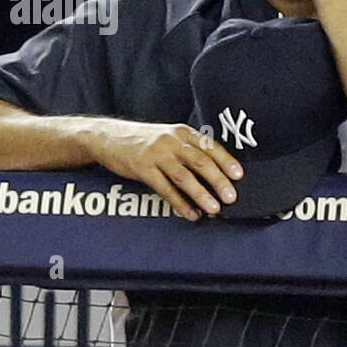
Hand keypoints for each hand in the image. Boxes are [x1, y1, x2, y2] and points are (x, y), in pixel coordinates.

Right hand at [88, 119, 242, 221]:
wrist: (107, 137)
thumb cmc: (145, 140)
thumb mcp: (170, 137)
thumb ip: (190, 150)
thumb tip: (217, 173)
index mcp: (183, 133)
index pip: (210, 147)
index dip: (226, 161)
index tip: (239, 175)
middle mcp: (171, 141)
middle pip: (200, 162)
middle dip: (218, 181)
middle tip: (231, 197)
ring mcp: (156, 155)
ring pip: (183, 176)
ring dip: (201, 194)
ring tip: (214, 209)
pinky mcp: (142, 169)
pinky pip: (164, 189)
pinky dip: (179, 203)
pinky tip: (191, 213)